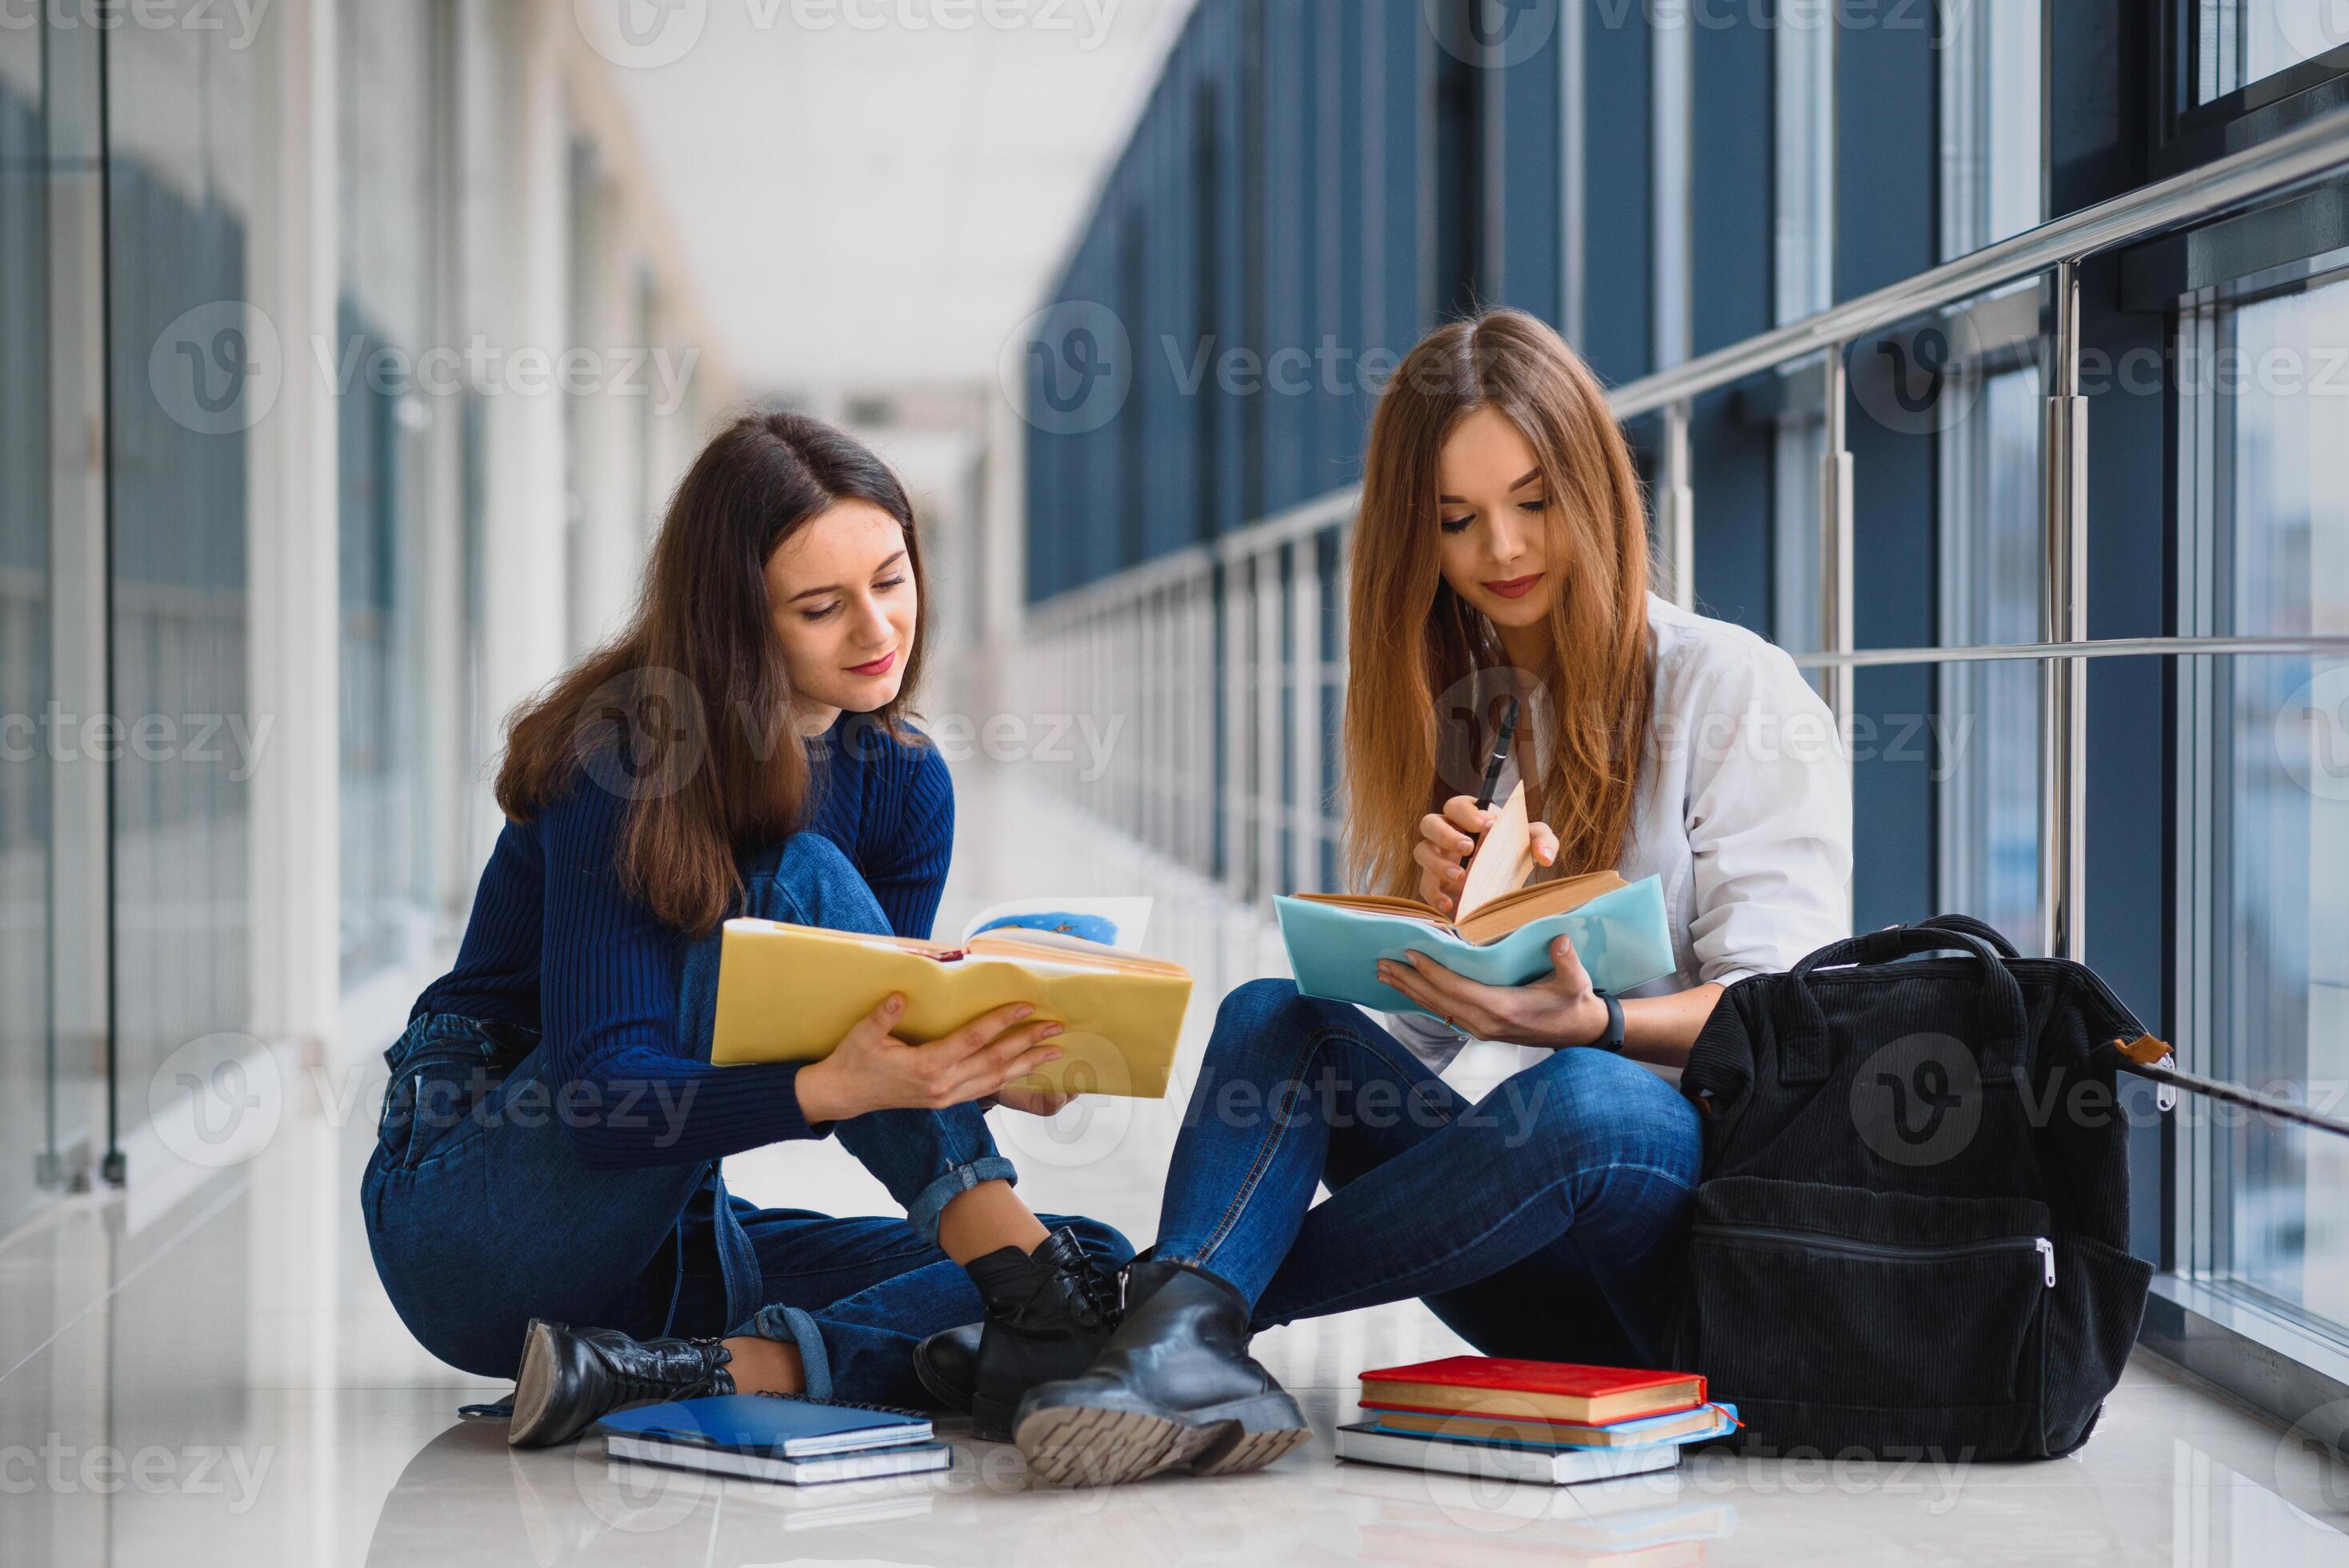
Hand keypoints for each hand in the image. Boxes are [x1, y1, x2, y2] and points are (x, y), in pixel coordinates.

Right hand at [794, 996, 1064, 1122]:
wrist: (844, 1095)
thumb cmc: (854, 1060)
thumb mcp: (863, 1035)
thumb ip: (883, 1017)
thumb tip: (900, 996)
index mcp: (927, 1066)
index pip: (974, 1040)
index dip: (1002, 1022)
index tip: (1027, 1007)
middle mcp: (943, 1085)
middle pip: (995, 1061)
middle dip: (1028, 1044)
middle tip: (1056, 1028)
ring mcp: (947, 1096)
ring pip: (996, 1079)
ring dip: (1027, 1064)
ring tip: (1053, 1052)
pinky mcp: (946, 1101)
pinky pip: (986, 1089)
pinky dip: (1009, 1078)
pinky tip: (1024, 1070)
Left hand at [1376, 937, 1610, 1049]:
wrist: (1581, 1033)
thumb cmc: (1575, 1003)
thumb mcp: (1576, 982)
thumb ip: (1566, 962)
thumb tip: (1559, 940)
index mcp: (1503, 1008)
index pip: (1456, 988)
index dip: (1431, 971)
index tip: (1409, 953)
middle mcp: (1486, 1022)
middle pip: (1438, 1000)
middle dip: (1408, 981)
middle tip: (1380, 964)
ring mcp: (1481, 1029)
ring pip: (1438, 1008)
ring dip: (1410, 991)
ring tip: (1384, 975)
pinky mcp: (1481, 1029)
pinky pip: (1446, 1013)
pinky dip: (1425, 1000)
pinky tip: (1410, 990)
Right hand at [1414, 795, 1559, 912]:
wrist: (1505, 884)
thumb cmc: (1515, 852)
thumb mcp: (1534, 842)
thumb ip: (1543, 840)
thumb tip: (1545, 857)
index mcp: (1468, 817)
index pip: (1457, 805)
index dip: (1468, 813)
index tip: (1488, 826)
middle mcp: (1448, 834)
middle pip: (1429, 822)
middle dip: (1446, 834)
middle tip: (1469, 848)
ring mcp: (1438, 858)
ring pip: (1421, 851)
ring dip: (1438, 863)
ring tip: (1462, 876)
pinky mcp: (1435, 883)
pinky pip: (1424, 885)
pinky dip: (1434, 894)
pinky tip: (1450, 902)